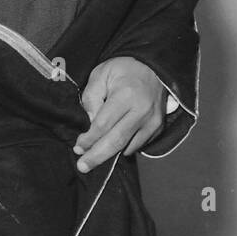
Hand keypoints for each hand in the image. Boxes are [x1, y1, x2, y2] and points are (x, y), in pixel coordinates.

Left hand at [74, 57, 166, 173]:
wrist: (153, 68)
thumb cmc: (124, 70)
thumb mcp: (101, 73)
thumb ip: (91, 97)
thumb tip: (90, 123)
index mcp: (126, 95)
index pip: (104, 124)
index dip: (89, 139)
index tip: (78, 147)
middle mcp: (142, 110)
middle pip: (116, 141)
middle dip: (97, 156)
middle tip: (83, 166)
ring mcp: (152, 121)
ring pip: (128, 147)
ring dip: (110, 155)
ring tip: (94, 158)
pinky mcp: (158, 127)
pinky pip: (138, 145)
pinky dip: (124, 149)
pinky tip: (113, 145)